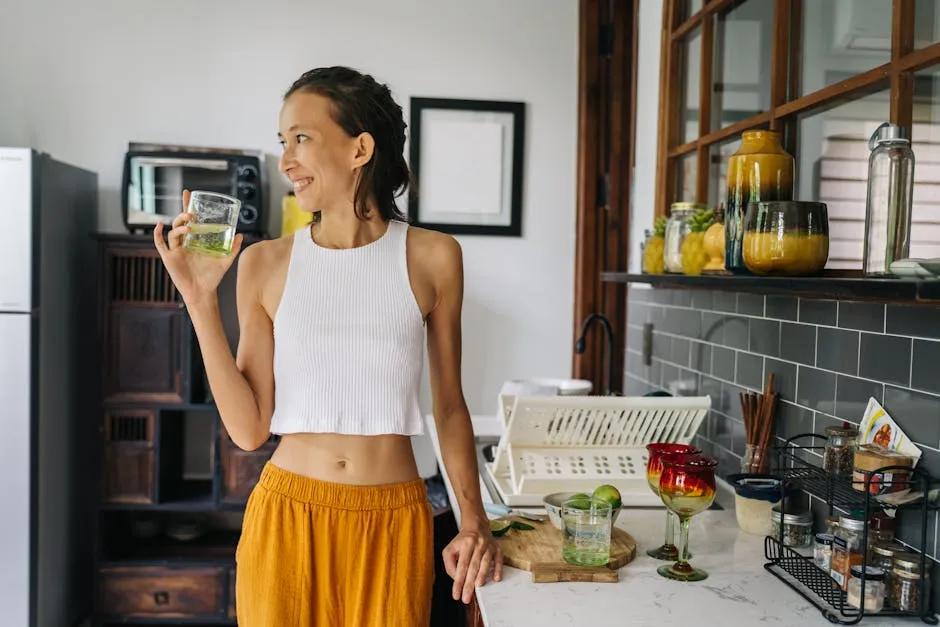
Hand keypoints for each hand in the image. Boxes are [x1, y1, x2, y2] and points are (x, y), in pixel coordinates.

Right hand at [153, 190, 243, 307]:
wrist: (203, 292)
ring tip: (189, 225)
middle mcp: (184, 243)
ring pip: (172, 232)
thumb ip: (232, 248)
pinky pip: (159, 244)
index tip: (189, 194)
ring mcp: (175, 250)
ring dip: (179, 226)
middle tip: (191, 211)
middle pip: (179, 223)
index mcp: (195, 241)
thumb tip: (240, 235)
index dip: (188, 206)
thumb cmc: (212, 277)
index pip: (190, 220)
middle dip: (183, 214)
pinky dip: (157, 234)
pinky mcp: (169, 258)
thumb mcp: (225, 261)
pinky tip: (160, 225)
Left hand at [442, 518, 502, 603]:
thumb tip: (456, 578)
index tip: (456, 594)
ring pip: (485, 562)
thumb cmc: (462, 541)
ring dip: (482, 575)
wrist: (476, 526)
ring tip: (478, 587)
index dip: (458, 581)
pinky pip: (498, 559)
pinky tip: (496, 578)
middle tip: (466, 597)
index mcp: (465, 544)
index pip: (461, 566)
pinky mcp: (497, 548)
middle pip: (473, 566)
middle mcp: (477, 544)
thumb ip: (449, 564)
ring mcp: (488, 546)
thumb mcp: (450, 549)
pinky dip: (498, 569)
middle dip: (469, 583)